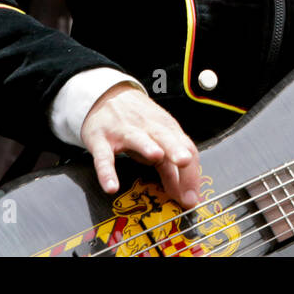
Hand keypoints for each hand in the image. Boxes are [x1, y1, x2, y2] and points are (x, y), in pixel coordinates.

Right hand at [80, 82, 201, 208]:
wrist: (107, 97)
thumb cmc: (138, 122)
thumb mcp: (157, 140)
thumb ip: (171, 168)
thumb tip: (186, 195)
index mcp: (166, 129)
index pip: (185, 148)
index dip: (190, 172)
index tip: (192, 196)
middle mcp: (148, 128)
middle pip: (167, 137)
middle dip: (177, 149)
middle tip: (185, 161)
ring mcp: (124, 133)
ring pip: (138, 139)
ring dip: (147, 146)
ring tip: (157, 156)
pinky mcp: (101, 140)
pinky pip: (104, 158)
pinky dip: (107, 172)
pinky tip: (111, 186)